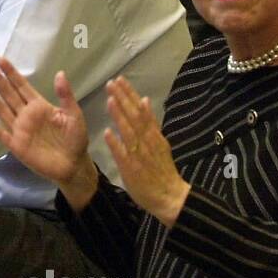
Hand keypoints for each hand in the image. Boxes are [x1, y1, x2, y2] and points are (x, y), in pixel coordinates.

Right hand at [0, 57, 89, 185]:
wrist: (73, 165)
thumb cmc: (75, 139)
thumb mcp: (74, 115)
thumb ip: (66, 96)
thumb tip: (60, 73)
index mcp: (39, 106)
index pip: (21, 86)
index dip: (11, 73)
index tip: (0, 59)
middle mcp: (26, 115)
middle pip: (8, 94)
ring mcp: (19, 130)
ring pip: (2, 110)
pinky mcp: (16, 145)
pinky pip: (2, 134)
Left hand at [102, 76, 189, 226]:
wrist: (169, 197)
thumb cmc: (161, 170)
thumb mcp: (159, 142)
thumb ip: (151, 123)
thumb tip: (145, 100)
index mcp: (154, 135)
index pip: (141, 110)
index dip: (130, 95)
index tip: (120, 80)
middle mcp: (148, 142)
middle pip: (135, 116)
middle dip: (123, 99)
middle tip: (111, 82)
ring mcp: (139, 154)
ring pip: (130, 132)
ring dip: (120, 116)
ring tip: (110, 100)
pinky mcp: (132, 168)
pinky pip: (123, 155)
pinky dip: (116, 144)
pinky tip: (107, 133)